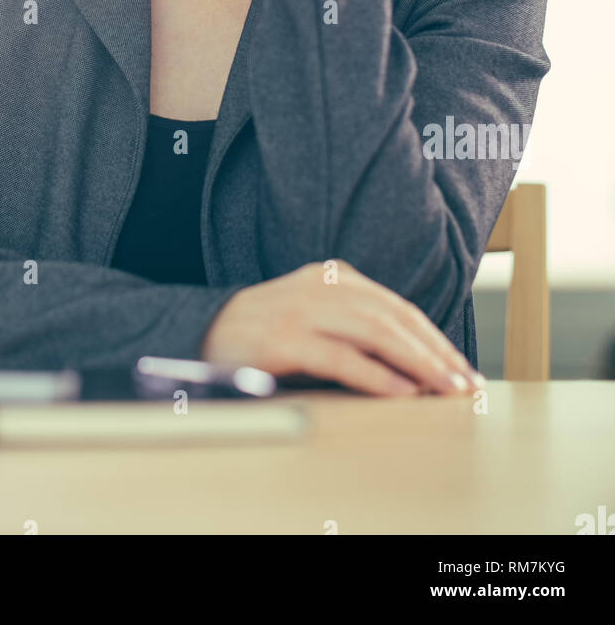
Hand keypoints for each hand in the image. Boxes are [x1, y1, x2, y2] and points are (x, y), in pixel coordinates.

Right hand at [200, 260, 484, 396]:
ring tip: (443, 389)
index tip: (462, 369)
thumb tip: (417, 363)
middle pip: (391, 316)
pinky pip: (339, 356)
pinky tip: (400, 391)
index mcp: (334, 276)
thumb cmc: (268, 331)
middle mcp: (320, 286)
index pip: (397, 307)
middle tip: (464, 384)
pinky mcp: (282, 339)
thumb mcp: (317, 315)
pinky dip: (375, 374)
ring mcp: (300, 310)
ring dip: (415, 362)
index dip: (434, 338)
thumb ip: (357, 325)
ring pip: (373, 331)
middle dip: (434, 352)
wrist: (203, 331)